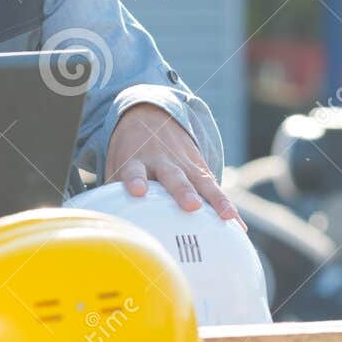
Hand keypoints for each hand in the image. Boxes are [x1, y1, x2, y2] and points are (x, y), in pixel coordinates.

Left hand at [105, 103, 244, 227]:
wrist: (150, 115)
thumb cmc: (130, 153)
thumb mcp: (116, 164)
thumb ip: (111, 191)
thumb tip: (103, 222)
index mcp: (137, 160)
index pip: (134, 170)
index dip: (136, 180)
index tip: (136, 191)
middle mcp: (163, 161)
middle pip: (174, 177)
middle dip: (183, 191)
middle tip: (191, 205)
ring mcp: (185, 164)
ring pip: (201, 182)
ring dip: (215, 200)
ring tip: (226, 217)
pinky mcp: (201, 169)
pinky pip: (215, 190)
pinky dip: (227, 207)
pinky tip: (238, 226)